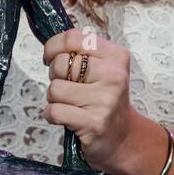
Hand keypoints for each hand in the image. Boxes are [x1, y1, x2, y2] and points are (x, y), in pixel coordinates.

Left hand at [43, 27, 132, 172]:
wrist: (122, 137)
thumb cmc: (104, 99)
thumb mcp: (102, 68)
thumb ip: (81, 53)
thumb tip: (51, 45)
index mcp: (116, 55)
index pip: (72, 38)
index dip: (53, 47)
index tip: (52, 58)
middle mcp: (114, 74)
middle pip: (60, 64)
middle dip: (55, 76)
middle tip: (69, 87)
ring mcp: (105, 99)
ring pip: (54, 89)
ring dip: (55, 99)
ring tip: (72, 104)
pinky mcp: (94, 122)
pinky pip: (54, 111)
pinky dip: (53, 116)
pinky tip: (68, 118)